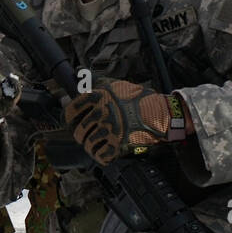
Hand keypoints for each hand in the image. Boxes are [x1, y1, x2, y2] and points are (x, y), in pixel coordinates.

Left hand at [63, 79, 180, 165]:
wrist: (162, 113)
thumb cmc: (138, 99)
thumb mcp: (114, 85)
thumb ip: (94, 83)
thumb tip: (77, 76)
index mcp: (98, 97)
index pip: (71, 111)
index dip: (69, 119)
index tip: (70, 122)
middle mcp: (102, 113)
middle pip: (78, 131)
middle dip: (81, 134)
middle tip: (86, 134)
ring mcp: (110, 129)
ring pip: (88, 144)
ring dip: (91, 146)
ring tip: (96, 143)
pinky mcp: (119, 144)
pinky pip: (100, 155)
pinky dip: (101, 155)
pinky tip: (105, 151)